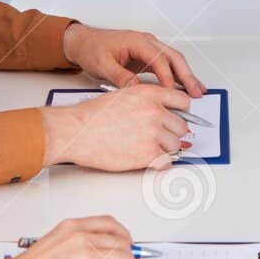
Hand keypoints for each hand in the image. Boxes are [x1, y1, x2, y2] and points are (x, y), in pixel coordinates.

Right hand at [41, 83, 192, 170]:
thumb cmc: (93, 116)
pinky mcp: (148, 155)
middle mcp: (155, 112)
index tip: (178, 118)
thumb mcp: (124, 96)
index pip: (183, 101)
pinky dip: (160, 163)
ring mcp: (153, 134)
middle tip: (160, 137)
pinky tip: (149, 160)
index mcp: (149, 94)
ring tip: (148, 148)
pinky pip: (167, 161)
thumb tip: (163, 112)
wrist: (76, 131)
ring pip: (176, 145)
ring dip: (165, 148)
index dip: (182, 111)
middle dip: (172, 133)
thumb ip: (147, 101)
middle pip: (181, 126)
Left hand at [63, 23, 204, 93]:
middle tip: (196, 92)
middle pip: (174, 58)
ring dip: (186, 75)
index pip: (159, 59)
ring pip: (174, 60)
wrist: (83, 42)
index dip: (167, 78)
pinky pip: (167, 64)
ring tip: (198, 90)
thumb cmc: (92, 49)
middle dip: (187, 76)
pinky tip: (185, 85)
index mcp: (137, 41)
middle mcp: (147, 42)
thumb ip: (120, 77)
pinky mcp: (148, 56)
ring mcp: (149, 48)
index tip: (171, 93)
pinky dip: (178, 75)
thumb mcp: (103, 65)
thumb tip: (137, 89)